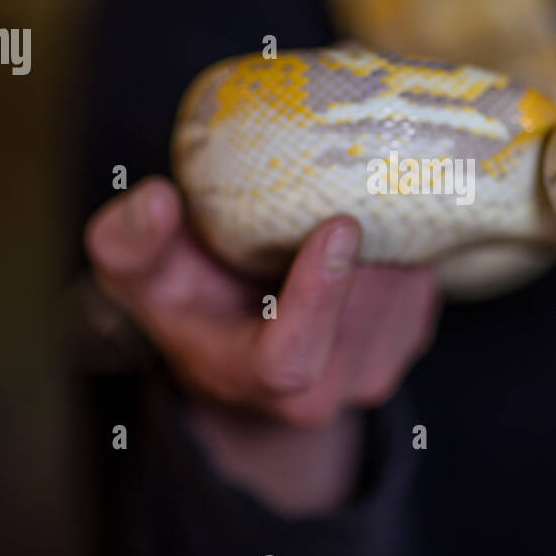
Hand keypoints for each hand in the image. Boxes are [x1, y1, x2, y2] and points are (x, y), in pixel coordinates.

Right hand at [83, 176, 439, 512]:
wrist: (240, 341)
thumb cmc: (185, 297)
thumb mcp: (139, 275)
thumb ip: (131, 244)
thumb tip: (155, 199)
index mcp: (250, 378)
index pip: (290, 358)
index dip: (319, 296)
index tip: (340, 224)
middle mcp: (319, 392)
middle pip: (366, 311)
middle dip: (374, 243)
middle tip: (373, 163)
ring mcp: (371, 374)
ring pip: (404, 296)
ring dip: (396, 235)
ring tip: (374, 175)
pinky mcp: (407, 342)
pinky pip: (423, 287)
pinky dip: (412, 240)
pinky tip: (386, 201)